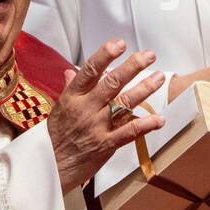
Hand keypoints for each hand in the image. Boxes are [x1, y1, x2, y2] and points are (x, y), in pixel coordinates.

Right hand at [47, 39, 166, 194]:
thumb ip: (70, 87)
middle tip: (149, 55)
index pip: (90, 70)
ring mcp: (97, 126)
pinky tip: (159, 119)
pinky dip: (145, 125)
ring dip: (144, 89)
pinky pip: (128, 133)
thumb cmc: (55, 136)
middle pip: (112, 83)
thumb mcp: (59, 107)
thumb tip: (71, 70)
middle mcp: (86, 108)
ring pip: (124, 103)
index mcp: (73, 96)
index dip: (105, 55)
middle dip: (132, 67)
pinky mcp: (106, 144)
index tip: (119, 43)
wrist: (50, 166)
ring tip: (159, 77)